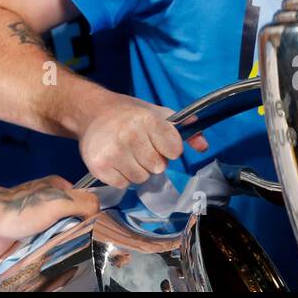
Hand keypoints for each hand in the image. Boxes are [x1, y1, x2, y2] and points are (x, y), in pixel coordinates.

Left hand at [0, 176, 99, 260]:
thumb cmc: (22, 209)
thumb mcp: (57, 201)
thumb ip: (83, 203)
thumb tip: (102, 214)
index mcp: (60, 191)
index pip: (86, 203)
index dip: (95, 217)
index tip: (102, 233)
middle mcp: (52, 207)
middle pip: (76, 224)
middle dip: (80, 237)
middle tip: (88, 251)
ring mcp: (42, 226)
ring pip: (63, 240)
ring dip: (66, 251)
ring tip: (74, 262)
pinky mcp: (31, 243)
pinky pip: (48, 253)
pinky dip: (52, 259)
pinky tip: (59, 266)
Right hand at [78, 93, 207, 187]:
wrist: (93, 112)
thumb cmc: (129, 114)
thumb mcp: (158, 114)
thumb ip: (183, 129)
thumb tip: (203, 146)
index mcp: (146, 120)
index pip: (174, 149)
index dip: (169, 149)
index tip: (159, 141)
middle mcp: (129, 135)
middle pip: (158, 167)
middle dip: (151, 160)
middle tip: (139, 146)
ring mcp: (112, 152)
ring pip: (140, 179)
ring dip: (136, 170)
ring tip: (126, 153)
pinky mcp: (98, 166)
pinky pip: (123, 184)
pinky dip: (121, 176)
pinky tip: (115, 160)